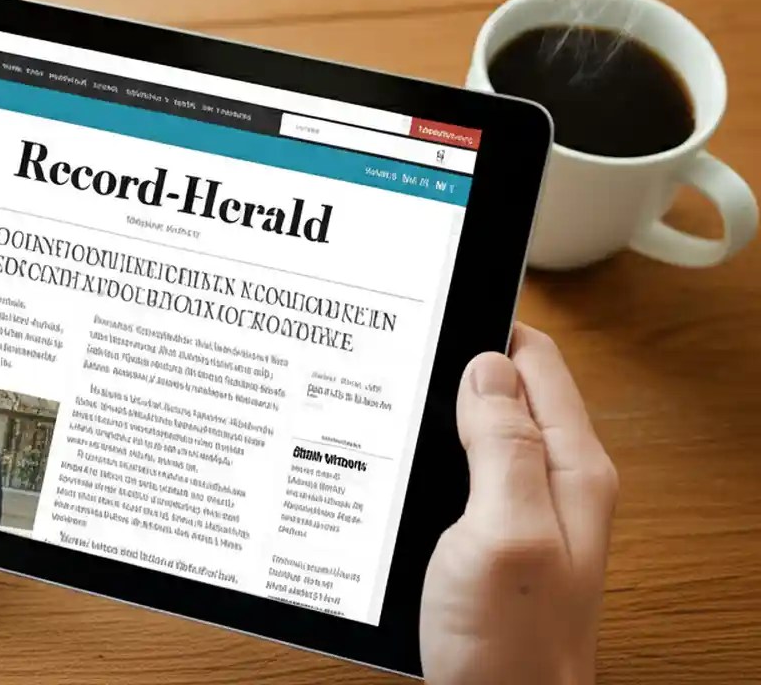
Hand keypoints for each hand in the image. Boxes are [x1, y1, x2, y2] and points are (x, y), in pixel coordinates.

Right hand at [420, 324, 618, 684]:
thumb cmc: (511, 645)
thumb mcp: (506, 532)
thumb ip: (503, 445)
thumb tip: (487, 366)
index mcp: (569, 468)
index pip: (536, 362)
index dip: (487, 328)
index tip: (432, 314)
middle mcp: (550, 483)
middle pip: (505, 392)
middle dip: (453, 368)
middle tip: (396, 356)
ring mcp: (519, 511)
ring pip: (476, 432)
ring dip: (437, 415)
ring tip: (388, 400)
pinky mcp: (488, 540)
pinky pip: (461, 475)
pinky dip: (429, 458)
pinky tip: (396, 464)